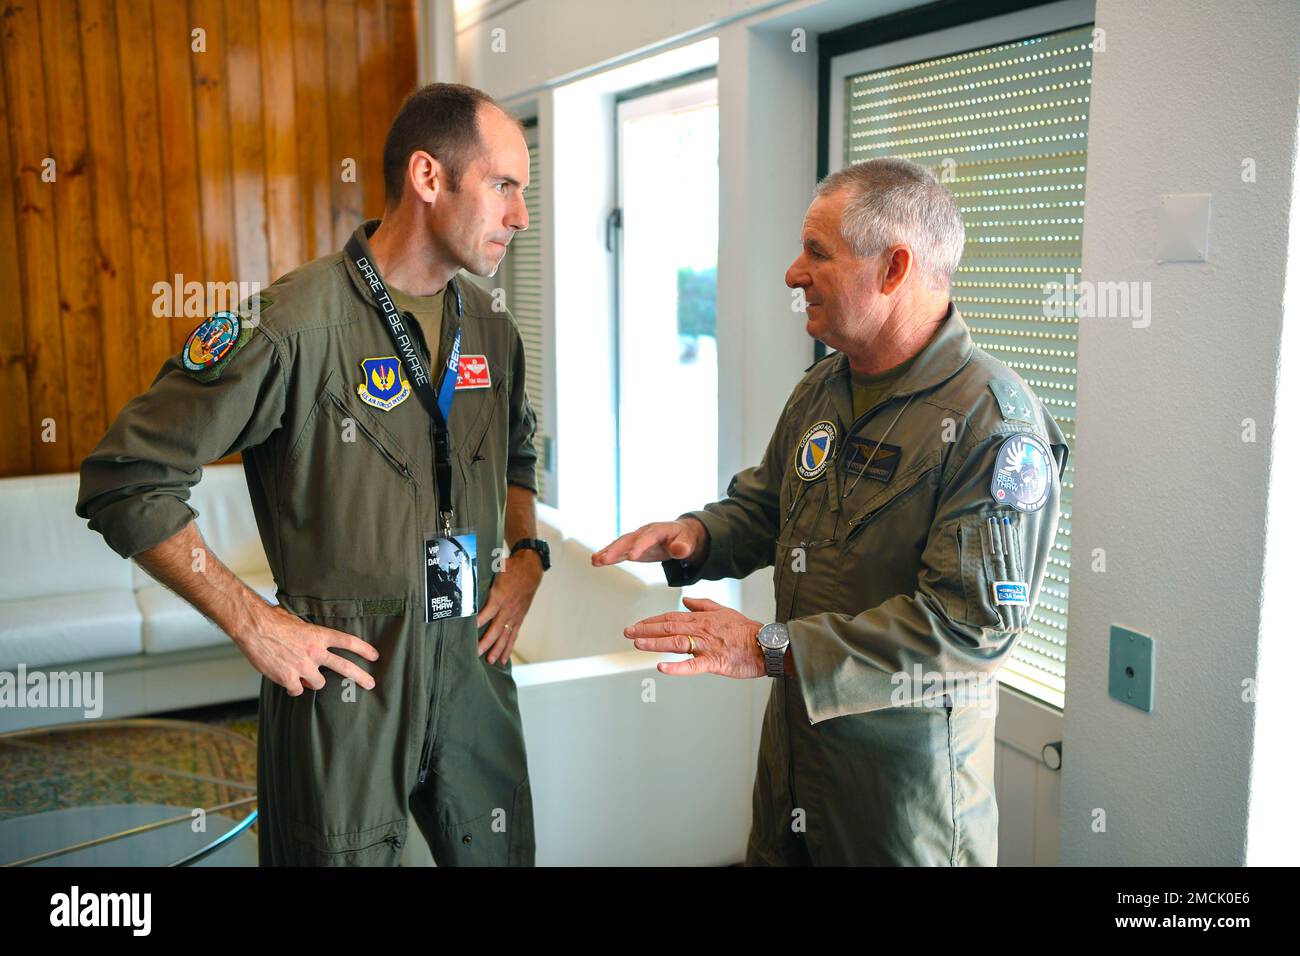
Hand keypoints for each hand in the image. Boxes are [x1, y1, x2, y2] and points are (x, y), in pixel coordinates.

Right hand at [235, 603, 379, 695]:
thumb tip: (316, 644)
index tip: (375, 656)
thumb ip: (311, 634)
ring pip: (318, 683)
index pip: (348, 642)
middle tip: (371, 683)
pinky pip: (298, 690)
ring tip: (300, 673)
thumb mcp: (299, 622)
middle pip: (345, 667)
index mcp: (319, 635)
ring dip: (312, 681)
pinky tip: (286, 679)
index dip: (364, 649)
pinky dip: (293, 687)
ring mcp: (303, 666)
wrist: (254, 628)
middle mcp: (315, 652)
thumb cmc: (273, 621)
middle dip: (361, 676)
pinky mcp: (289, 678)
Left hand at [477, 548, 543, 664]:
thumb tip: (464, 578)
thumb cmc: (511, 569)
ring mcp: (514, 616)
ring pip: (505, 636)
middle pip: (496, 628)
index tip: (469, 631)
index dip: (479, 621)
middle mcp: (508, 609)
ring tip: (490, 660)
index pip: (488, 612)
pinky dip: (509, 648)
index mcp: (500, 596)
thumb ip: (481, 578)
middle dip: (486, 642)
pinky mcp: (519, 619)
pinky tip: (503, 659)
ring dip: (498, 649)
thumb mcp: (495, 570)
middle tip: (476, 653)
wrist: (531, 569)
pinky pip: (513, 636)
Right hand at [591, 517, 706, 566]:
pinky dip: (608, 556)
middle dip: (616, 549)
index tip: (631, 557)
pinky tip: (596, 561)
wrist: (680, 535)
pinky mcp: (632, 547)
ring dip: (608, 552)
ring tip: (595, 560)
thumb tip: (679, 550)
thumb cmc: (685, 538)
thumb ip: (684, 546)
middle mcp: (644, 532)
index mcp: (659, 530)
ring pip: (620, 544)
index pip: (648, 537)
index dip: (640, 546)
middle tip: (604, 559)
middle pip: (629, 540)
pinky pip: (619, 551)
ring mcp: (637, 539)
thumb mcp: (688, 541)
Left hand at [624, 596, 764, 677]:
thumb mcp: (724, 611)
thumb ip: (703, 604)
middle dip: (646, 630)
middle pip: (669, 628)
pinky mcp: (714, 662)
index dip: (652, 621)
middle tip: (628, 633)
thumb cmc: (746, 631)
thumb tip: (685, 600)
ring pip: (676, 643)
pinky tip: (662, 668)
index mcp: (702, 619)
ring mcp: (707, 646)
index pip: (672, 617)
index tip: (637, 624)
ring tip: (638, 644)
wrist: (767, 645)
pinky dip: (676, 667)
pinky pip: (693, 665)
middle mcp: (701, 631)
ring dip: (655, 643)